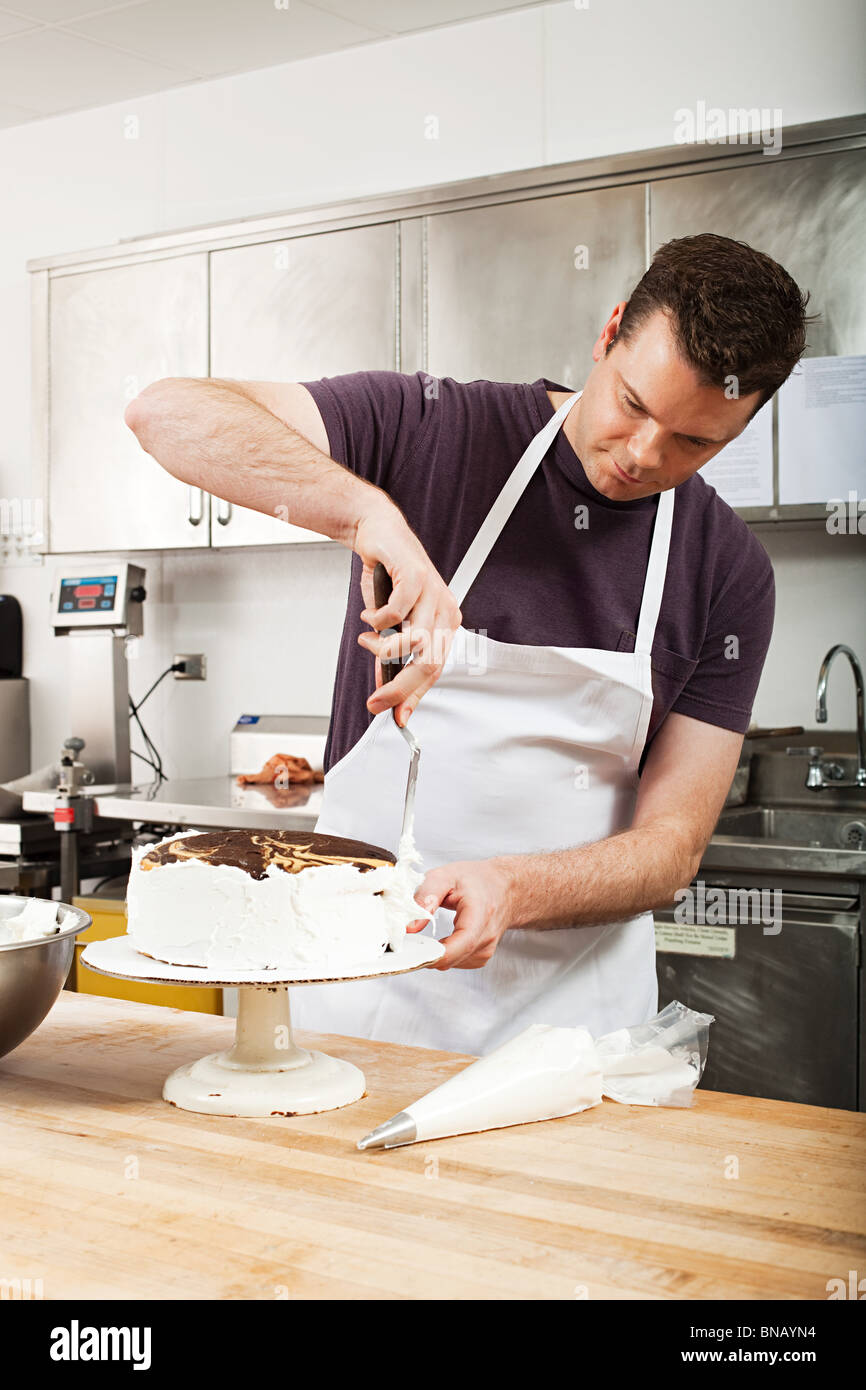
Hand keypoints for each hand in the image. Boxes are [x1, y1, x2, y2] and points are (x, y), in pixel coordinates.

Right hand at [353, 498, 461, 726]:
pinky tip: (370, 616)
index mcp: (445, 625)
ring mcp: (434, 594)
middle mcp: (445, 611)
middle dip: (398, 688)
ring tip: (367, 639)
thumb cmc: (387, 579)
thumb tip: (386, 690)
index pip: (435, 670)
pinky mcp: (417, 577)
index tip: (398, 717)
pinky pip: (394, 614)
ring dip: (381, 649)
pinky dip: (376, 621)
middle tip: (375, 701)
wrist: (379, 535)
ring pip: (414, 642)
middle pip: (428, 663)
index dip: (415, 697)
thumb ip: (391, 656)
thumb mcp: (391, 625)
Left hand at [407, 859, 514, 969]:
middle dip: (425, 952)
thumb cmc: (477, 879)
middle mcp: (486, 937)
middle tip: (409, 939)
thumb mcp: (446, 876)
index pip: (457, 947)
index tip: (411, 951)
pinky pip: (455, 963)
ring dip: (434, 953)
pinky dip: (444, 954)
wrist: (504, 887)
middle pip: (450, 959)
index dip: (432, 954)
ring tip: (428, 935)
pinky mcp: (481, 957)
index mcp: (479, 915)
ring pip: (450, 964)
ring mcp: (486, 950)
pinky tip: (442, 939)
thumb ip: (426, 898)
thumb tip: (409, 927)